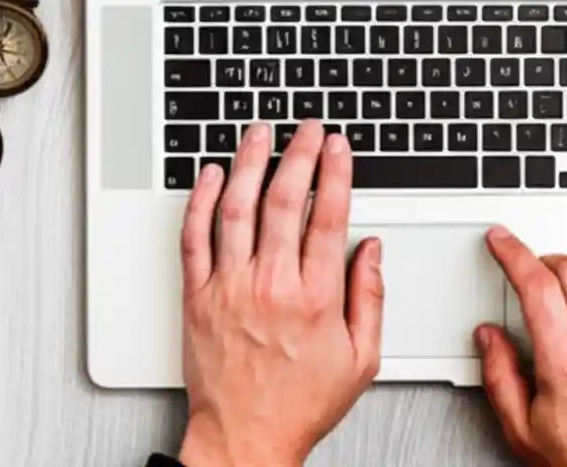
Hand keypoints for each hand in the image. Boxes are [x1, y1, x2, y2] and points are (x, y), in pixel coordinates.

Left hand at [177, 121, 383, 466]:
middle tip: (307, 130)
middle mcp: (271, 286)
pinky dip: (202, 201)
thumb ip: (370, 299)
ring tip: (260, 134)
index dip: (336, 173)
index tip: (339, 147)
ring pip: (237, 208)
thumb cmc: (300, 404)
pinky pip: (194, 238)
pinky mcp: (198, 297)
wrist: (245, 438)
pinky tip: (212, 176)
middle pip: (283, 201)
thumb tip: (372, 251)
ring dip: (250, 163)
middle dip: (299, 154)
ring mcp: (229, 288)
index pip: (328, 216)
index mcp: (315, 298)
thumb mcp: (362, 359)